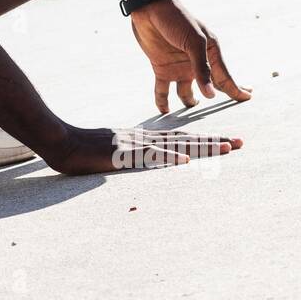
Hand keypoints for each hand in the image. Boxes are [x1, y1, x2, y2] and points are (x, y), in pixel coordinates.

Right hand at [43, 124, 242, 175]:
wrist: (59, 140)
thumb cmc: (77, 148)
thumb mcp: (107, 152)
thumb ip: (123, 155)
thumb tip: (132, 161)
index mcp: (141, 139)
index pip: (179, 139)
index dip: (203, 140)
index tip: (225, 142)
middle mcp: (143, 138)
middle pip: (185, 139)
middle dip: (214, 141)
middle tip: (241, 142)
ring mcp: (134, 144)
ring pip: (176, 145)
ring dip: (203, 147)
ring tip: (228, 148)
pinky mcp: (123, 153)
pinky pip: (151, 156)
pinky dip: (170, 158)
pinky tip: (187, 160)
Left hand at [129, 0, 251, 113]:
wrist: (150, 8)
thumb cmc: (177, 21)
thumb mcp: (194, 42)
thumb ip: (202, 69)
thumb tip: (210, 95)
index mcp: (210, 52)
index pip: (225, 76)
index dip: (236, 89)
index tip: (248, 99)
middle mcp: (196, 63)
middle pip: (210, 86)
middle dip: (217, 98)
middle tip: (226, 115)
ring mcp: (179, 67)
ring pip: (186, 93)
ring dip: (188, 104)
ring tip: (190, 119)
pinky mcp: (161, 68)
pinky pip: (163, 90)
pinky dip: (162, 102)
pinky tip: (164, 113)